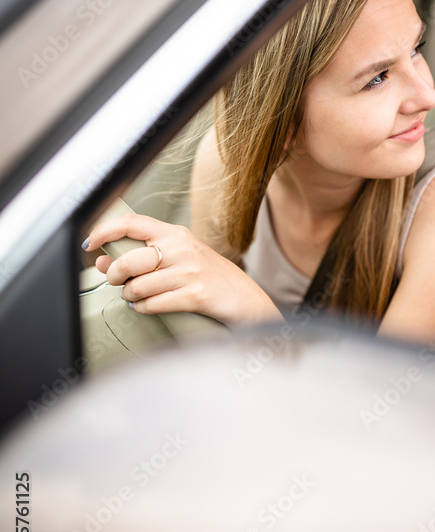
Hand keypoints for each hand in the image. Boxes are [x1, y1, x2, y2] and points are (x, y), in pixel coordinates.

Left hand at [82, 214, 282, 325]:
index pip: (132, 223)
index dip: (104, 231)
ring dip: (130, 296)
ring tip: (138, 297)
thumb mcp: (179, 258)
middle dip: (115, 275)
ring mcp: (189, 272)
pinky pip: (152, 304)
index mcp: (175, 234)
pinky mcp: (195, 296)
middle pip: (129, 260)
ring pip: (138, 286)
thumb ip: (142, 257)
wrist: (246, 299)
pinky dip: (143, 308)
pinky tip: (148, 306)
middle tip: (118, 281)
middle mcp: (182, 249)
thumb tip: (102, 261)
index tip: (91, 243)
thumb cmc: (210, 277)